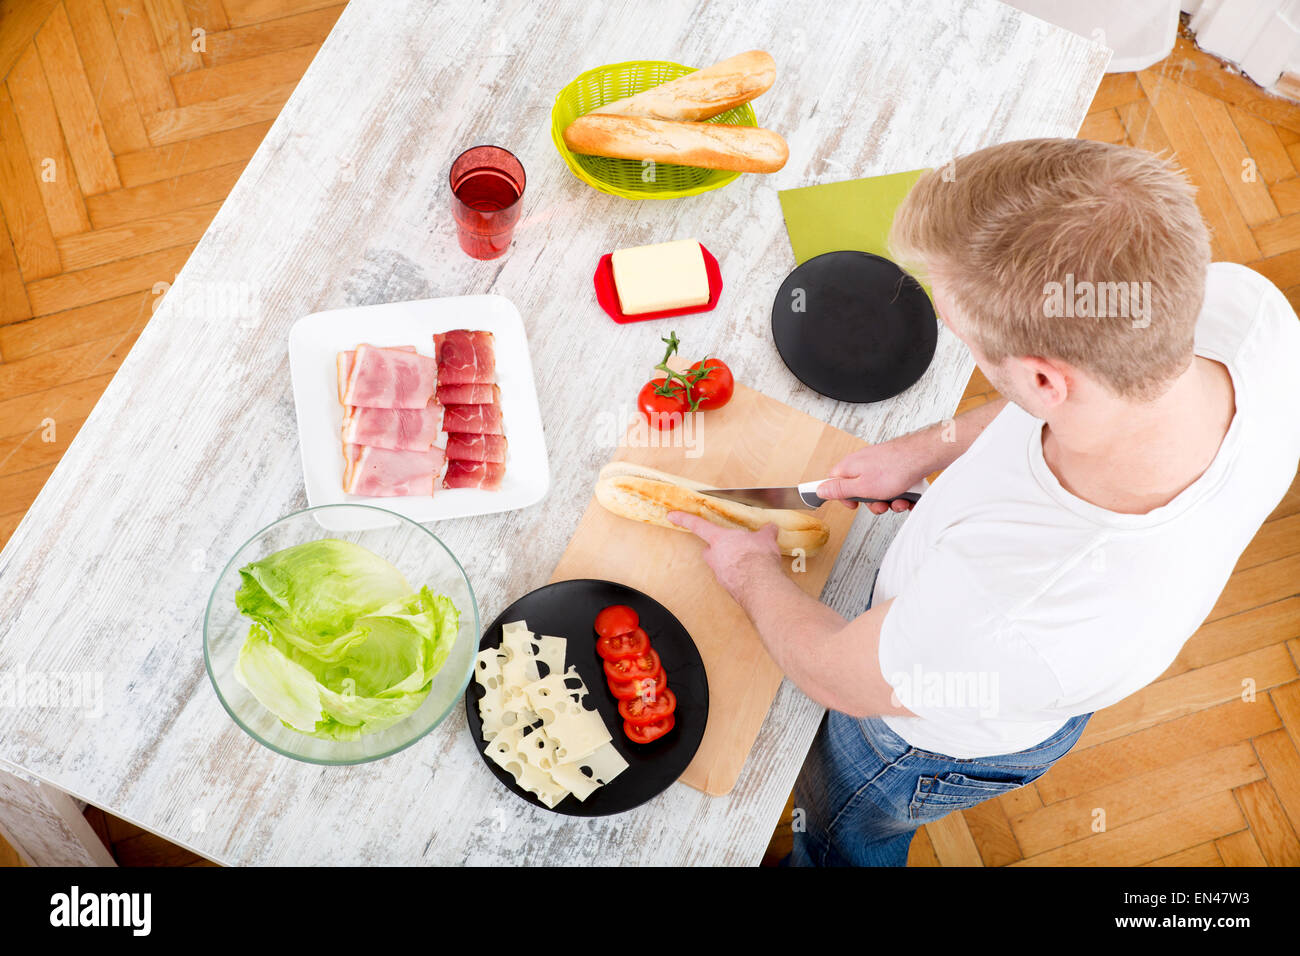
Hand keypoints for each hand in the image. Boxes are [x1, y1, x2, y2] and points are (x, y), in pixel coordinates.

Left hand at [666, 511, 781, 596]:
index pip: (698, 525)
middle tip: (731, 546)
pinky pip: (731, 578)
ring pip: (720, 565)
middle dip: (717, 548)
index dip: (684, 519)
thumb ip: (765, 532)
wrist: (760, 585)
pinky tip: (752, 575)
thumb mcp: (765, 539)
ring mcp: (720, 574)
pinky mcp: (729, 587)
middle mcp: (715, 556)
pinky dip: (739, 575)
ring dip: (730, 562)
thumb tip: (770, 528)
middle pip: (709, 550)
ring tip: (748, 562)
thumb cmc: (757, 558)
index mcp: (719, 539)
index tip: (672, 516)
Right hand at [816, 444, 922, 513]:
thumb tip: (820, 490)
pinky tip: (908, 497)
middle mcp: (863, 464)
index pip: (834, 482)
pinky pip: (893, 485)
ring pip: (879, 490)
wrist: (922, 456)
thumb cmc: (894, 468)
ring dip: (890, 501)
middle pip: (860, 490)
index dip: (843, 497)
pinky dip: (900, 494)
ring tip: (899, 501)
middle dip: (872, 503)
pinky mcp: (893, 467)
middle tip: (881, 505)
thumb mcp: (861, 487)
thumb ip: (839, 489)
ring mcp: (879, 465)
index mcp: (850, 467)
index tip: (853, 505)